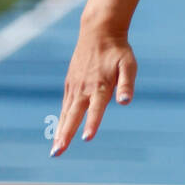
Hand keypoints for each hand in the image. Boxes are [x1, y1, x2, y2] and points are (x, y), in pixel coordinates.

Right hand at [51, 23, 136, 156]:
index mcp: (100, 85)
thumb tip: (126, 102)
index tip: (86, 138)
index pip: (96, 109)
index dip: (92, 124)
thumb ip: (127, 84)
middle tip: (57, 152)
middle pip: (73, 115)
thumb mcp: (128, 65)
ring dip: (60, 131)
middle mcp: (84, 88)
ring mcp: (74, 86)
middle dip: (65, 135)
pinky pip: (65, 105)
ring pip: (66, 113)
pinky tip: (59, 132)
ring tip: (55, 150)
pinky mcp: (70, 84)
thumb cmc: (118, 51)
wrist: (99, 31)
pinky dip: (61, 119)